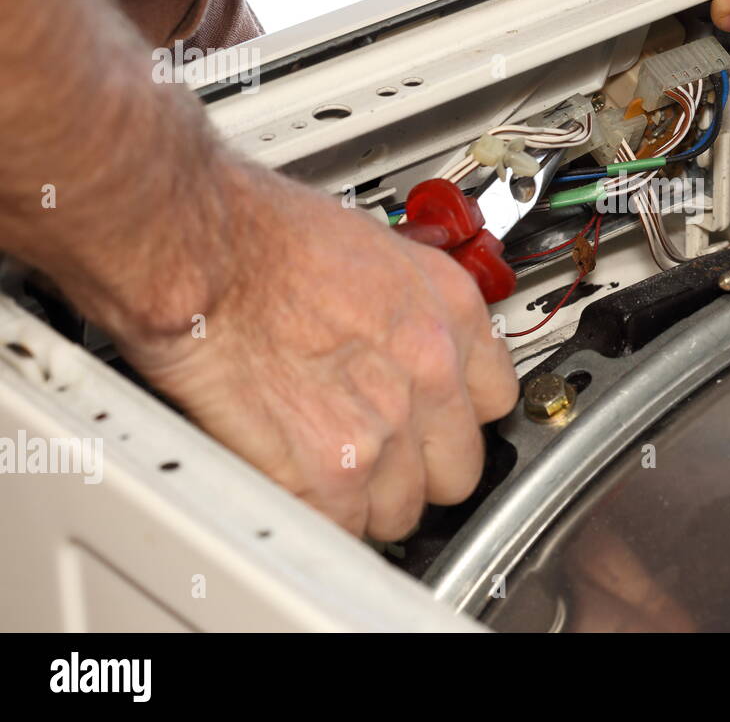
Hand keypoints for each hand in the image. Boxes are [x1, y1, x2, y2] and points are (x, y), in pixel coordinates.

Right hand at [114, 162, 517, 540]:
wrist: (201, 250)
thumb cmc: (259, 232)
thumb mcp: (372, 248)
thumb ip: (403, 307)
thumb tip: (398, 337)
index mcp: (450, 310)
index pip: (498, 397)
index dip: (458, 416)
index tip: (438, 422)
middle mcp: (432, 369)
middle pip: (460, 465)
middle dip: (420, 470)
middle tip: (380, 457)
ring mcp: (387, 425)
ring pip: (404, 509)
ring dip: (367, 501)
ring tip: (325, 473)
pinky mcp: (332, 470)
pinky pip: (346, 528)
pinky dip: (318, 519)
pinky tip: (294, 489)